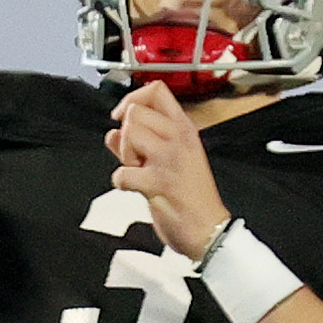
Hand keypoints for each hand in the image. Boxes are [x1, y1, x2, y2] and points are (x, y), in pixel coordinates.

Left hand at [107, 82, 228, 259]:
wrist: (210, 231)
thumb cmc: (193, 199)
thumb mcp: (170, 161)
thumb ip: (139, 144)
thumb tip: (113, 133)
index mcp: (184, 129)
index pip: (156, 91)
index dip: (132, 98)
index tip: (123, 116)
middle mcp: (178, 139)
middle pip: (136, 111)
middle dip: (126, 133)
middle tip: (136, 155)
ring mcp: (169, 159)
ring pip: (128, 135)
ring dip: (124, 156)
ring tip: (139, 170)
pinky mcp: (158, 182)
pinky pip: (123, 173)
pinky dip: (122, 183)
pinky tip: (136, 189)